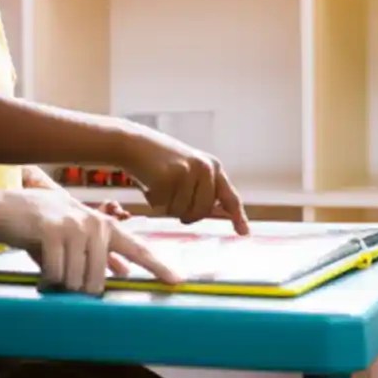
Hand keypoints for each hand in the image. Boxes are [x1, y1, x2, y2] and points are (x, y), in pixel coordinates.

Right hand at [0, 189, 182, 294]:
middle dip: (77, 288)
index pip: (138, 249)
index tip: (178, 281)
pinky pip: (55, 273)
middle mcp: (95, 224)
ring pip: (75, 280)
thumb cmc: (43, 227)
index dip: (158, 266)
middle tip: (61, 278)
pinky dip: (46, 278)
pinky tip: (40, 265)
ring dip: (59, 283)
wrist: (8, 209)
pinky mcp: (52, 231)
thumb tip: (123, 272)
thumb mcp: (75, 237)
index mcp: (105, 226)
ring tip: (49, 267)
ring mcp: (74, 226)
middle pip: (96, 281)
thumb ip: (101, 253)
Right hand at [118, 128, 249, 233]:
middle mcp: (205, 169)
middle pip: (201, 212)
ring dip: (167, 207)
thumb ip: (203, 191)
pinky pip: (164, 207)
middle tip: (170, 198)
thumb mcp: (188, 171)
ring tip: (158, 185)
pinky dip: (154, 201)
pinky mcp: (170, 177)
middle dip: (184, 213)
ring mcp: (188, 172)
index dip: (237, 216)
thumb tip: (216, 214)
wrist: (133, 143)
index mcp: (213, 167)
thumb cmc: (159, 162)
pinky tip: (149, 183)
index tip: (244, 233)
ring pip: (181, 212)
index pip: (230, 197)